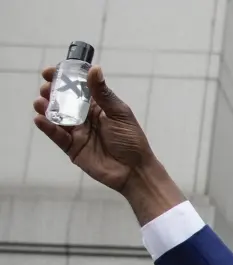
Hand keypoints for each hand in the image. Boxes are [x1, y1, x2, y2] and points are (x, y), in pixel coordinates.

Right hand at [33, 65, 153, 193]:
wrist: (134, 170)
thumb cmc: (131, 140)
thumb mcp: (119, 114)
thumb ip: (103, 94)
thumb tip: (95, 69)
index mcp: (97, 106)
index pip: (77, 88)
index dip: (63, 79)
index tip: (50, 71)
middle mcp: (85, 117)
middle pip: (63, 102)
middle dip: (51, 93)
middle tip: (45, 88)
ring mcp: (77, 132)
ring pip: (57, 117)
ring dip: (46, 108)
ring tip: (40, 102)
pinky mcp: (72, 147)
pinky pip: (57, 136)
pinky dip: (48, 127)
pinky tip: (40, 119)